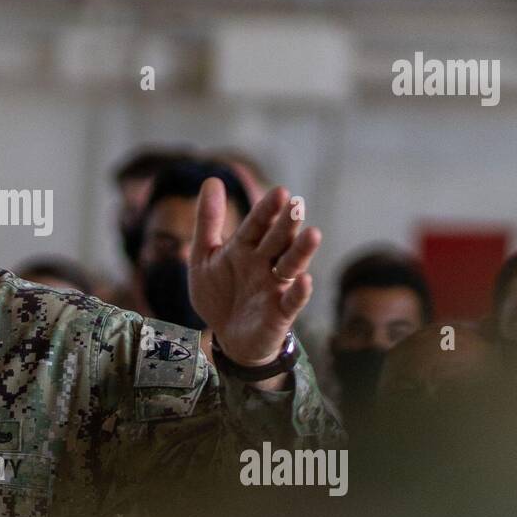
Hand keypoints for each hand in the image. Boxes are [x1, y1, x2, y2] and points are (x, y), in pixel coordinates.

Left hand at [189, 181, 320, 367]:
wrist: (226, 337)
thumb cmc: (218, 293)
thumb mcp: (203, 256)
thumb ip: (208, 221)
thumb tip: (212, 179)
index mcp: (245, 248)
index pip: (258, 225)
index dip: (267, 210)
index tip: (279, 191)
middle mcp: (265, 263)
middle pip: (278, 241)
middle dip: (286, 224)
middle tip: (296, 204)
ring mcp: (275, 287)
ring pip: (291, 265)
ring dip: (301, 251)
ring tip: (313, 234)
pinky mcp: (280, 313)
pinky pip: (292, 301)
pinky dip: (299, 292)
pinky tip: (305, 280)